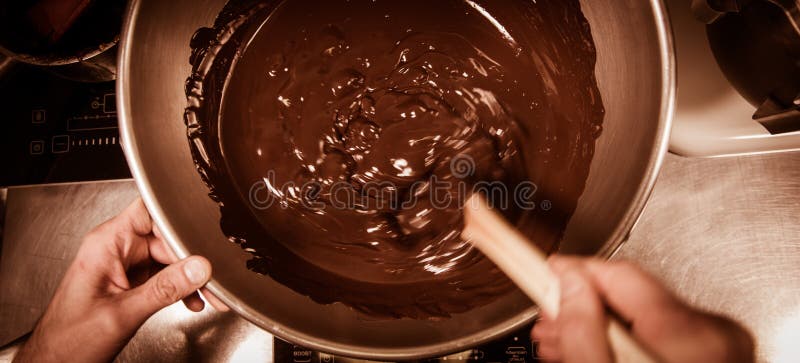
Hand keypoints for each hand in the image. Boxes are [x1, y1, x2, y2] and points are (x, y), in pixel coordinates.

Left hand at [14, 198, 227, 362]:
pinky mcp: (129, 283)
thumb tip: (199, 267)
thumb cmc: (69, 339)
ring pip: (167, 259)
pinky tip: (190, 301)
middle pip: (165, 238)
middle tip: (211, 280)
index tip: (203, 237)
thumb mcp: (124, 313)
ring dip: (189, 277)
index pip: (149, 212)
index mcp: (107, 244)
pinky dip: (179, 288)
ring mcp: (122, 266)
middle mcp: (115, 250)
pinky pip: (161, 276)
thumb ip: (165, 289)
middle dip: (191, 260)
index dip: (178, 221)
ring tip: (207, 295)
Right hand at [531, 256, 754, 362]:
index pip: (618, 273)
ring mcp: (720, 347)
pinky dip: (625, 339)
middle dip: (579, 306)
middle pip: (628, 296)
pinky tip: (598, 350)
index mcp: (691, 332)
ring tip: (562, 342)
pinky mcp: (715, 357)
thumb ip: (582, 330)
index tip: (540, 270)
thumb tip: (566, 283)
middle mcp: (715, 333)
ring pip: (642, 316)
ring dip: (597, 324)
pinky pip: (661, 335)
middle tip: (545, 321)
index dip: (572, 270)